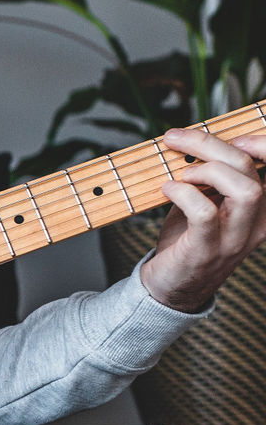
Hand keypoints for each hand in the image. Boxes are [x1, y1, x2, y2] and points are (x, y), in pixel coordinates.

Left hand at [140, 128, 265, 311]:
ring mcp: (233, 240)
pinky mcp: (206, 251)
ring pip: (244, 191)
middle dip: (213, 145)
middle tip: (179, 139)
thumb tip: (196, 141)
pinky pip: (205, 213)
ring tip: (183, 175)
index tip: (235, 137)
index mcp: (260, 211)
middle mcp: (254, 225)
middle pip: (251, 171)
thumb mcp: (208, 204)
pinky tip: (168, 190)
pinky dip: (184, 193)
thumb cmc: (187, 240)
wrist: (170, 288)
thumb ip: (211, 179)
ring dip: (209, 171)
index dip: (264, 147)